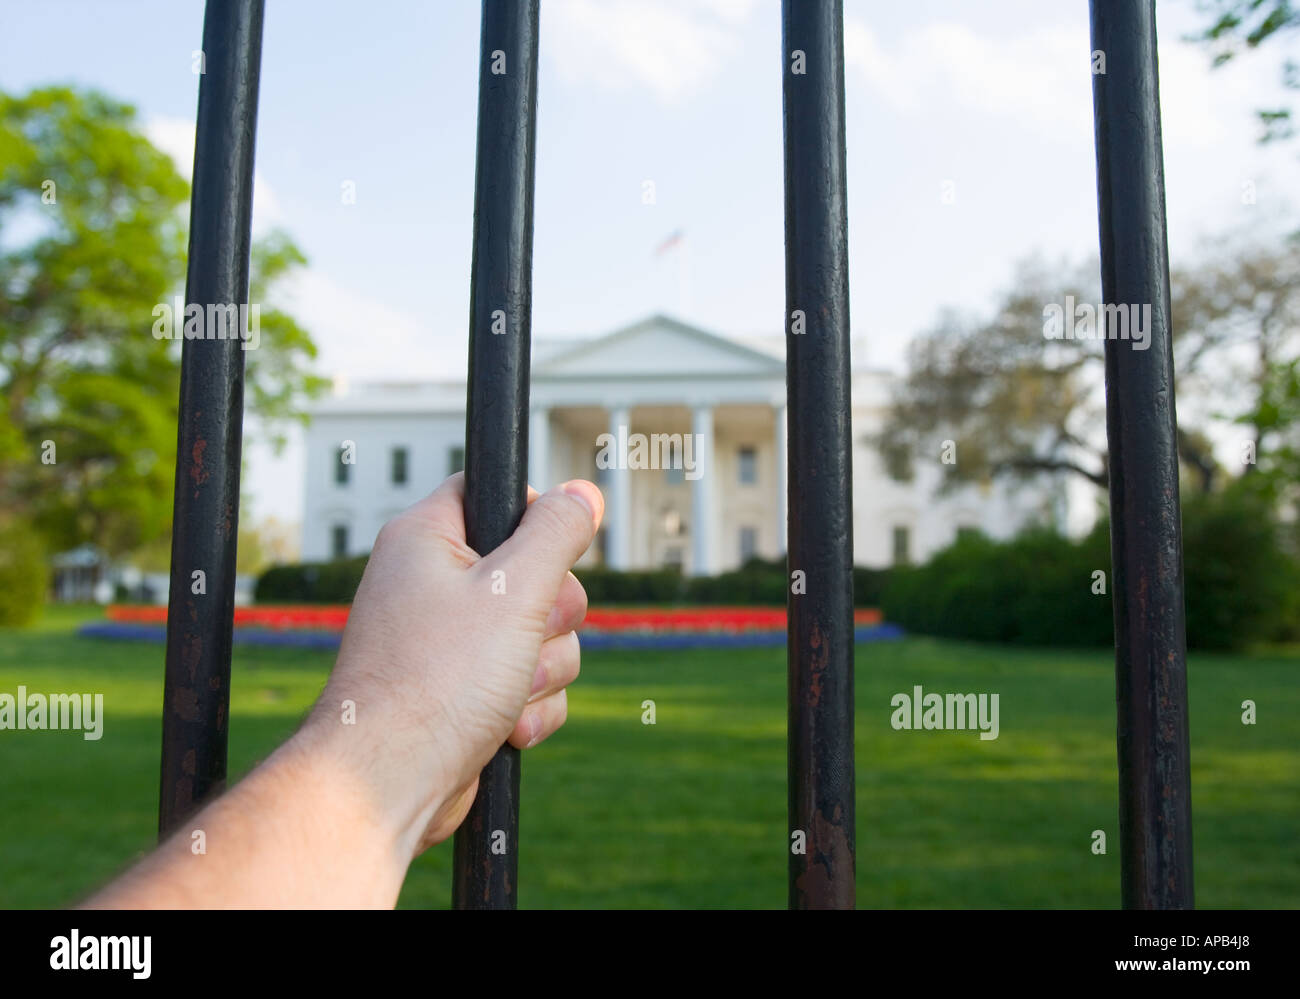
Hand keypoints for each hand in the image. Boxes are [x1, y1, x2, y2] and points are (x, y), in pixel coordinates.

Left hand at [294, 472, 603, 862]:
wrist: (388, 783)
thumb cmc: (437, 682)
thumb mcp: (513, 590)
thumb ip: (555, 533)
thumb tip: (582, 492)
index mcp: (427, 539)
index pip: (495, 492)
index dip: (536, 518)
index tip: (548, 555)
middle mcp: (432, 583)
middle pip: (534, 569)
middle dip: (551, 617)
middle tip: (526, 637)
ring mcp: (447, 640)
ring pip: (539, 633)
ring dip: (544, 670)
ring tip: (508, 694)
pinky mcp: (463, 689)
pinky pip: (526, 681)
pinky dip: (530, 706)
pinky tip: (506, 728)